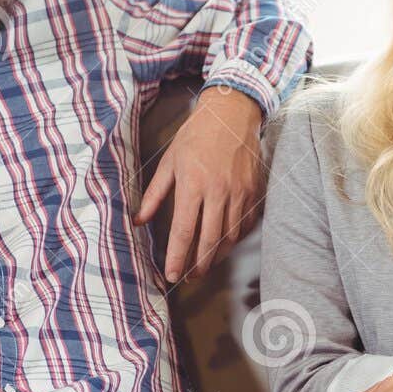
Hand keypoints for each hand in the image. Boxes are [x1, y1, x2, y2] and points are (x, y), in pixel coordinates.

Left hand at [134, 87, 263, 282]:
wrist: (232, 113)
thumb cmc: (196, 135)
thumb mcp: (168, 161)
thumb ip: (154, 194)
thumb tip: (138, 221)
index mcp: (193, 184)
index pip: (184, 231)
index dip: (177, 257)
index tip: (171, 274)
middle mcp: (218, 192)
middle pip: (209, 240)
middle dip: (198, 264)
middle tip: (190, 278)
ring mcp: (240, 192)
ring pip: (230, 236)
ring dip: (217, 255)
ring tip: (206, 265)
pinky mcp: (254, 191)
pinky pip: (246, 224)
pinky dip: (236, 238)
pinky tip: (225, 243)